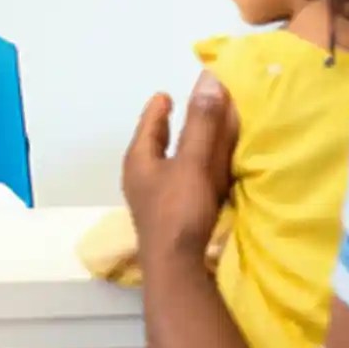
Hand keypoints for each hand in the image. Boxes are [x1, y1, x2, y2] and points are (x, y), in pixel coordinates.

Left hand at [121, 72, 235, 262]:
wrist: (175, 268)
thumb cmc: (178, 210)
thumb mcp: (192, 162)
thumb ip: (202, 123)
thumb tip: (208, 79)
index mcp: (140, 161)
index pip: (148, 125)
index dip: (157, 109)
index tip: (163, 94)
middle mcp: (142, 178)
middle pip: (155, 145)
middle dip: (168, 128)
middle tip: (176, 111)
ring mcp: (154, 200)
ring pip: (168, 165)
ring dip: (182, 150)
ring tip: (193, 137)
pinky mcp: (170, 217)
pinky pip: (181, 183)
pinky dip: (193, 171)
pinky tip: (205, 174)